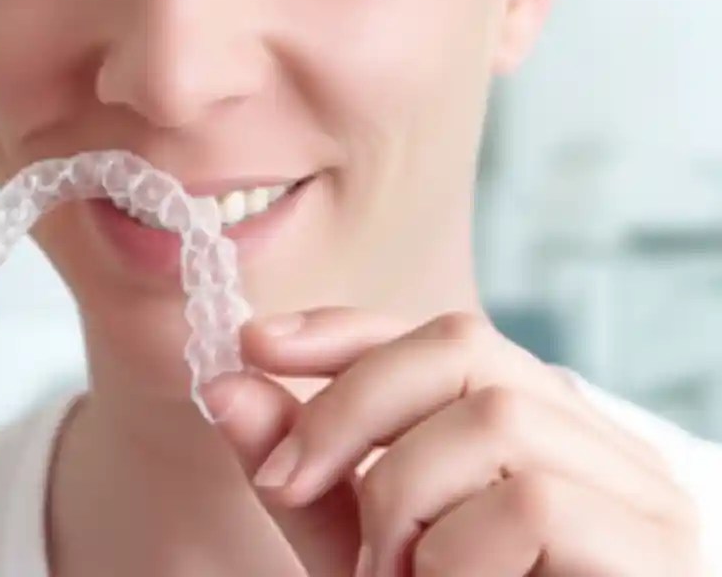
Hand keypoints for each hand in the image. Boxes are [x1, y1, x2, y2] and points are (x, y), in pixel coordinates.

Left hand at [204, 307, 703, 576]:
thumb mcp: (360, 554)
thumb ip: (307, 480)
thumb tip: (228, 387)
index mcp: (535, 430)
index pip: (443, 335)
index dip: (345, 328)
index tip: (254, 342)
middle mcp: (594, 444)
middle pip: (463, 346)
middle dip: (347, 405)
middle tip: (283, 481)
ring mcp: (636, 492)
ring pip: (494, 417)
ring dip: (403, 498)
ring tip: (390, 576)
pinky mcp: (651, 550)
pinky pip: (530, 503)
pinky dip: (456, 555)